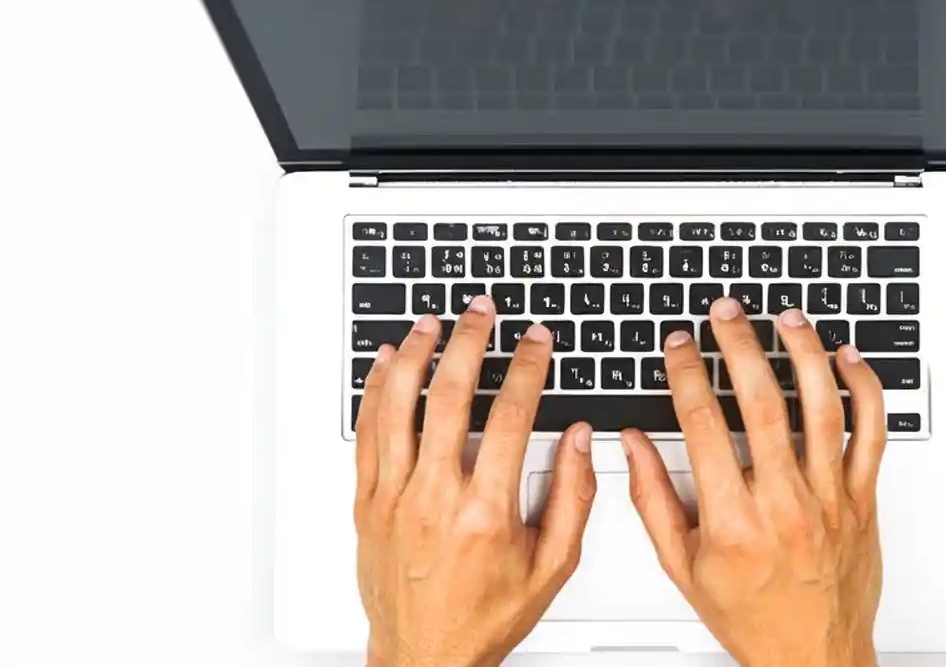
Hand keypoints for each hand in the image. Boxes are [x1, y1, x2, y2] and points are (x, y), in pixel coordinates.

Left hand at [352, 296, 595, 666]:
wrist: (424, 659)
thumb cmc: (484, 617)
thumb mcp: (552, 566)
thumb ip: (572, 497)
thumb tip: (579, 440)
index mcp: (484, 513)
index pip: (509, 417)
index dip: (528, 369)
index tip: (537, 342)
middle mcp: (434, 499)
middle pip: (450, 397)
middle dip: (471, 343)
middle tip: (483, 313)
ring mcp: (394, 498)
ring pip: (398, 407)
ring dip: (417, 356)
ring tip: (433, 324)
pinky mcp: (367, 503)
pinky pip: (367, 433)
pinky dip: (376, 391)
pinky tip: (389, 364)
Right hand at [623, 297, 885, 666]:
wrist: (815, 657)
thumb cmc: (752, 617)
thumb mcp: (683, 566)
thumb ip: (653, 499)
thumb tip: (632, 445)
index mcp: (733, 520)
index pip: (703, 424)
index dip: (686, 373)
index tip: (679, 346)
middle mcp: (784, 503)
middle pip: (762, 403)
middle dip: (739, 346)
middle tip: (725, 313)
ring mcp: (829, 498)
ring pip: (822, 408)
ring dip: (803, 353)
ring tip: (786, 319)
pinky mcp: (862, 500)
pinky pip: (870, 434)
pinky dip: (863, 390)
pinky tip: (847, 361)